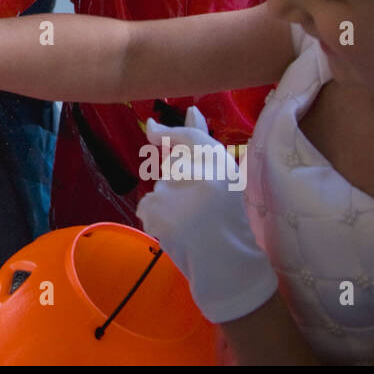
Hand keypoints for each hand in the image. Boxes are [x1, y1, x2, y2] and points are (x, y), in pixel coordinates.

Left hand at [135, 107, 277, 323]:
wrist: (226, 265)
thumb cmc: (225, 218)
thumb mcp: (222, 178)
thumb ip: (202, 143)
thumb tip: (192, 109)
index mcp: (222, 166)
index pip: (191, 139)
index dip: (172, 133)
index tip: (153, 128)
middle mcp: (201, 176)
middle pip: (172, 168)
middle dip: (177, 185)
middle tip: (198, 209)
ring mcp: (177, 196)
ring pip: (159, 189)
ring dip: (167, 204)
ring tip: (190, 223)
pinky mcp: (160, 214)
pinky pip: (147, 208)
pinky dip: (156, 219)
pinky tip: (176, 232)